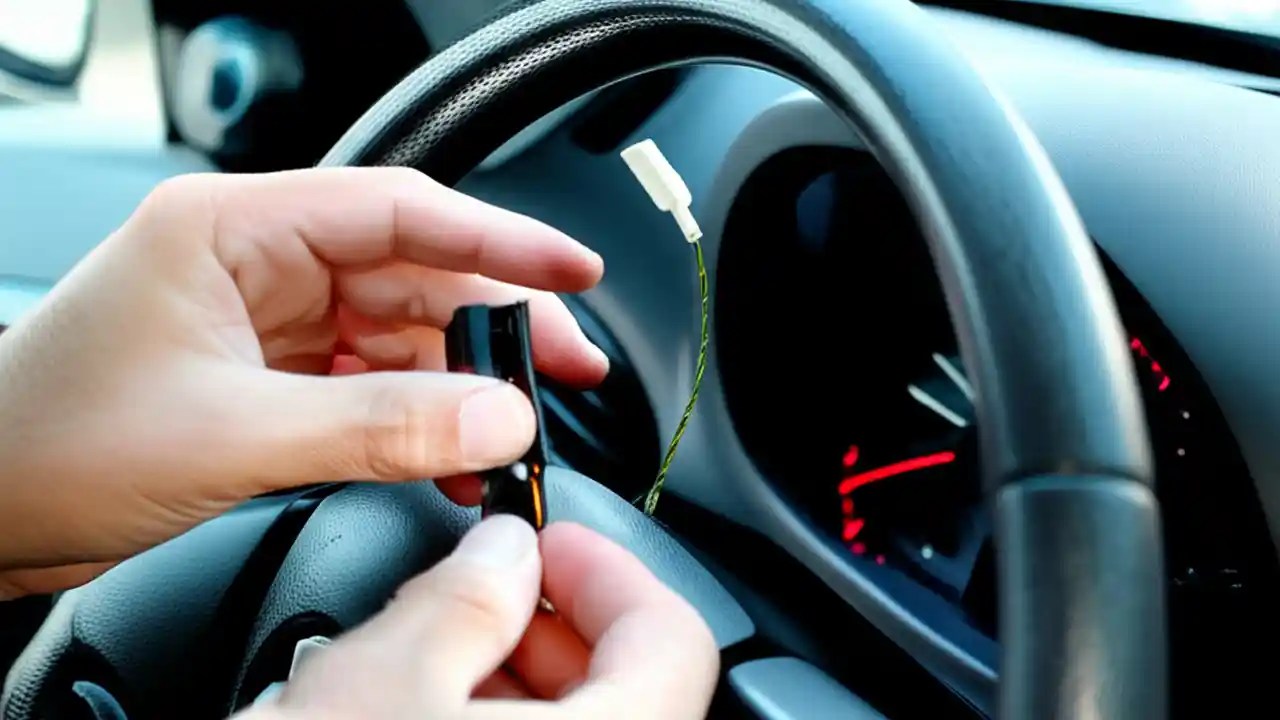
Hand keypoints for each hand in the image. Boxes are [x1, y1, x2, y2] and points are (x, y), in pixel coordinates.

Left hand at [0, 168, 607, 596]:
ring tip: (515, 428)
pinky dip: (418, 419)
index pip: (399, 210)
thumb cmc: (48, 442)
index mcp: (234, 227)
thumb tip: (495, 418)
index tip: (574, 272)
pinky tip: (453, 453)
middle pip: (413, 272)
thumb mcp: (232, 433)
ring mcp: (266, 320)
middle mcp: (257, 262)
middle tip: (567, 366)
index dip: (500, 238)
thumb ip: (377, 427)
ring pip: (399, 333)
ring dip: (461, 381)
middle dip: (496, 320)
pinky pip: (371, 384)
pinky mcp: (270, 376)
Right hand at [242, 517, 719, 719]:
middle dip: (558, 632)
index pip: (674, 641)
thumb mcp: (378, 684)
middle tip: (491, 597)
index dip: (609, 574)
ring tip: (441, 666)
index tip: (550, 547)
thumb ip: (465, 598)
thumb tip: (503, 555)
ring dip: (528, 693)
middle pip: (637, 697)